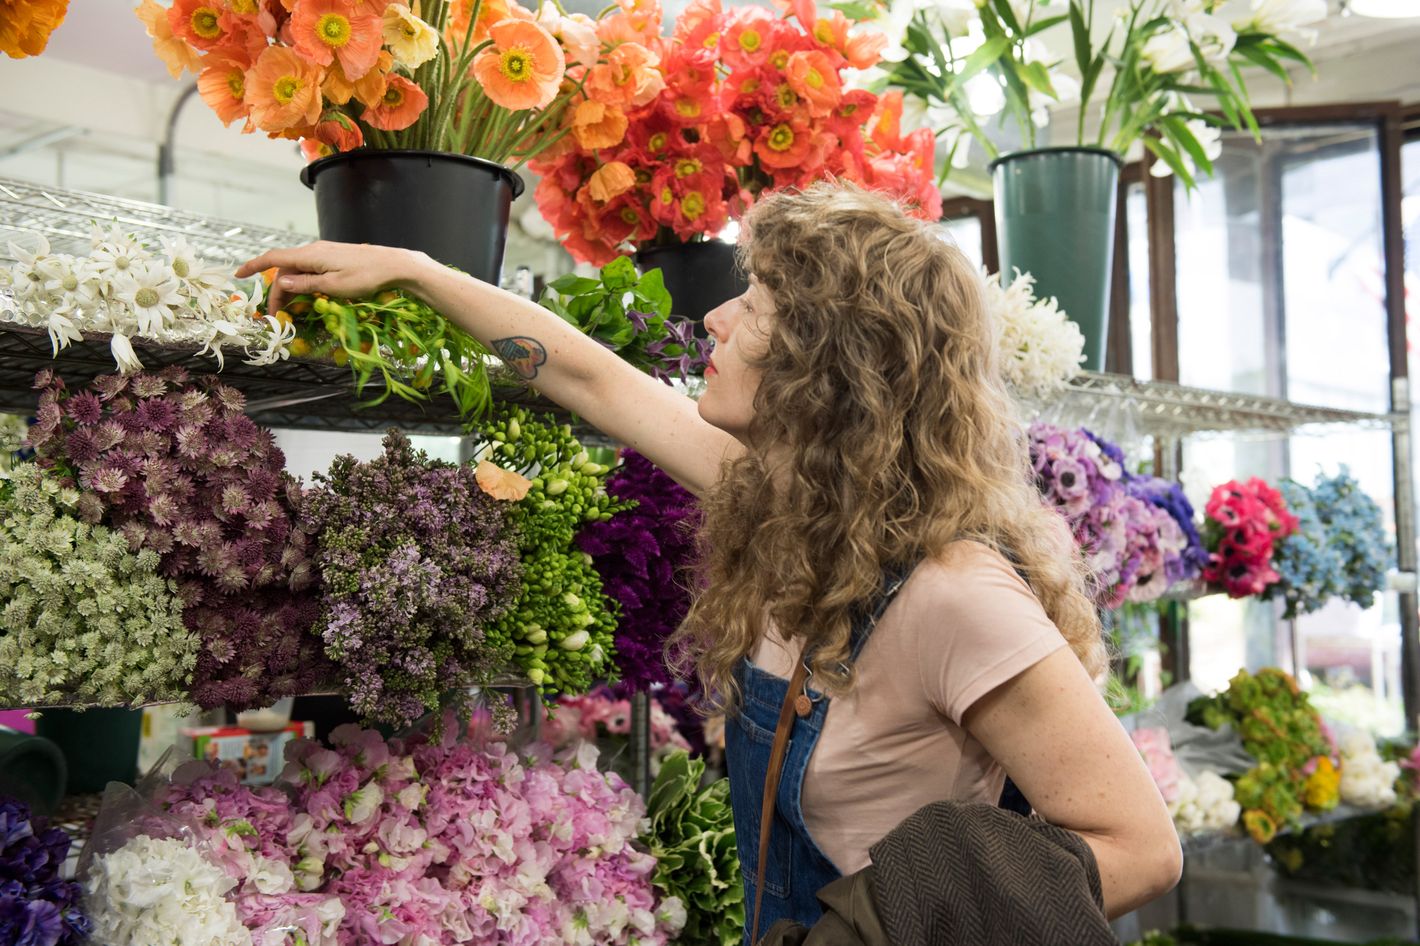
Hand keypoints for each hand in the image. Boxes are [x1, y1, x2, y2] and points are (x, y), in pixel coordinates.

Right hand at [234, 241, 427, 313]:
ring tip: (290, 312)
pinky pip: (310, 271)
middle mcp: (314, 250)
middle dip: (277, 292)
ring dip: (290, 290)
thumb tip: (283, 283)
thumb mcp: (334, 286)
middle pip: (285, 270)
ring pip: (297, 271)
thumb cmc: (367, 277)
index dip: (254, 267)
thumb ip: (307, 285)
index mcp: (310, 255)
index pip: (274, 259)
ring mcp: (324, 254)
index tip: (238, 275)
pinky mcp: (334, 259)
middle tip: (277, 316)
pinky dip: (303, 285)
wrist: (394, 265)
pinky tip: (306, 298)